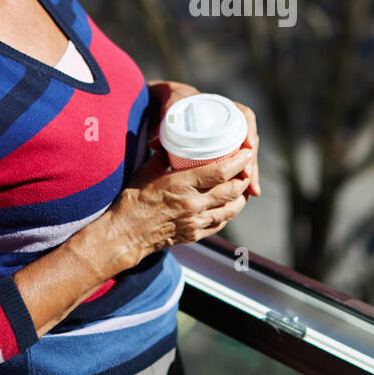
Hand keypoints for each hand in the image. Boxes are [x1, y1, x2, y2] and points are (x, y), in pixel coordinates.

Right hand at [109, 146, 252, 265]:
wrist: (126, 233)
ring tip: (243, 186)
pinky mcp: (194, 234)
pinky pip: (220, 223)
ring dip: (240, 197)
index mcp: (181, 185)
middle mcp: (192, 204)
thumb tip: (174, 140)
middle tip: (247, 167)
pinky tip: (229, 205)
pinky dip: (228, 213)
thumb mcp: (147, 170)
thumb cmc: (134, 199)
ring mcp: (195, 221)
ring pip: (230, 209)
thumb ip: (165, 155)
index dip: (238, 162)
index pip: (220, 172)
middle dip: (244, 178)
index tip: (245, 152)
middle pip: (231, 190)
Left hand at [147, 81, 259, 195]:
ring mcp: (233, 135)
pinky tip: (249, 193)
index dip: (249, 131)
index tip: (248, 147)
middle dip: (251, 162)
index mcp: (221, 106)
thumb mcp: (171, 111)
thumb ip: (163, 126)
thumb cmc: (175, 105)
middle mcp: (232, 120)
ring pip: (248, 155)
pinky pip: (242, 163)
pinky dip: (245, 177)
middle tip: (248, 179)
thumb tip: (155, 143)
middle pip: (249, 140)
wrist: (175, 103)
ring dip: (251, 173)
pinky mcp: (230, 148)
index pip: (244, 115)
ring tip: (251, 192)